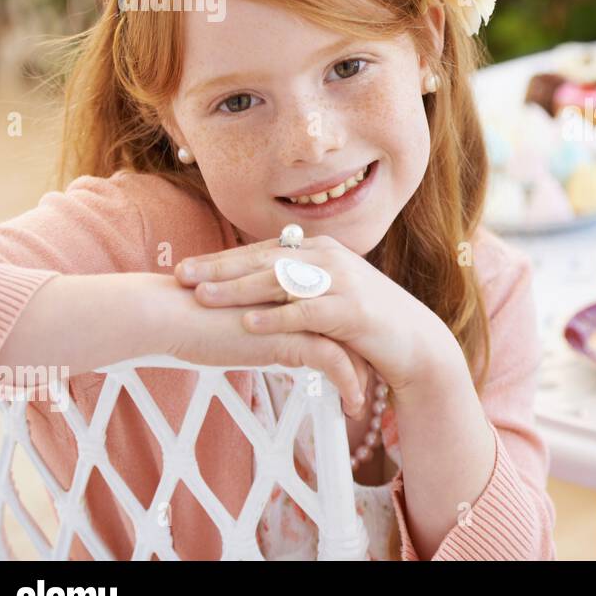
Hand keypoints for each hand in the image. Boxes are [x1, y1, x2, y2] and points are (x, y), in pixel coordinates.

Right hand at [141, 273, 370, 414]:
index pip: (331, 312)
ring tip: (365, 403)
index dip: (346, 336)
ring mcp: (298, 312)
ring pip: (347, 344)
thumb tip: (270, 343)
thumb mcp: (237, 318)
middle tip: (372, 383)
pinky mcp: (290, 334)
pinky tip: (354, 406)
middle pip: (347, 326)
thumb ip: (261, 324)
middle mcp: (300, 295)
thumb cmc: (193, 317)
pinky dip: (348, 385)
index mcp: (290, 287)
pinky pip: (333, 362)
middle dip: (363, 356)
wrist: (168, 313)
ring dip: (362, 376)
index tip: (356, 361)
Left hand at [173, 235, 456, 397]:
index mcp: (321, 251)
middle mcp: (330, 258)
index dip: (222, 260)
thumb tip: (253, 290)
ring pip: (281, 281)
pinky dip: (276, 316)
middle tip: (180, 276)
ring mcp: (344, 281)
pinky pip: (307, 311)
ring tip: (203, 297)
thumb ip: (297, 288)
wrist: (415, 343)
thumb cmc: (367, 324)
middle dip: (219, 268)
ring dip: (238, 289)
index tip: (185, 269)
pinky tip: (248, 323)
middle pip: (264, 260)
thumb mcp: (329, 297)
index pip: (262, 252)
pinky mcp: (353, 310)